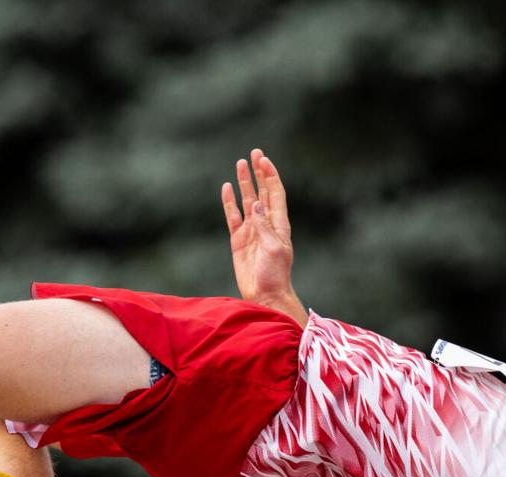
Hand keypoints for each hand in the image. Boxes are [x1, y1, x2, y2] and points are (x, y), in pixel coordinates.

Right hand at [221, 149, 306, 325]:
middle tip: (254, 152)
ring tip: (240, 164)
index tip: (264, 159)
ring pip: (247, 201)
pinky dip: (229, 202)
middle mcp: (265, 224)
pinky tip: (226, 188)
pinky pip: (232, 216)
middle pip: (262, 192)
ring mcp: (251, 231)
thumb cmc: (274, 275)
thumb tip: (256, 204)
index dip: (270, 176)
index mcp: (278, 225)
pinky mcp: (238, 240)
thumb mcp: (273, 249)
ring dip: (244, 183)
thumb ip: (264, 226)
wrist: (264, 295)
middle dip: (259, 172)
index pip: (275, 194)